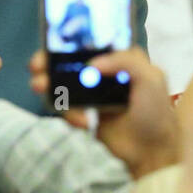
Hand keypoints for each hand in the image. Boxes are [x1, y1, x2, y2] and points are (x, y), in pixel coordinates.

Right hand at [28, 47, 179, 177]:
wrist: (150, 152)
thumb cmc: (156, 112)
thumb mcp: (150, 78)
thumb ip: (125, 61)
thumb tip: (92, 63)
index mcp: (120, 58)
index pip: (90, 42)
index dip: (69, 41)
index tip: (52, 45)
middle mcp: (103, 72)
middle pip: (69, 61)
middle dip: (48, 62)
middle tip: (37, 68)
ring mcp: (91, 93)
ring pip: (62, 84)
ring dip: (48, 85)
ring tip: (41, 88)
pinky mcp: (84, 112)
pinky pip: (66, 107)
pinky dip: (69, 113)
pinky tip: (83, 122)